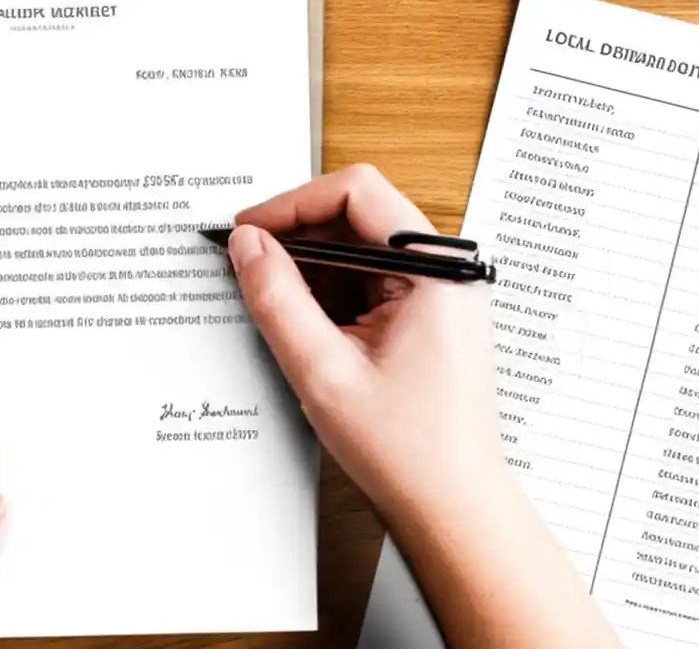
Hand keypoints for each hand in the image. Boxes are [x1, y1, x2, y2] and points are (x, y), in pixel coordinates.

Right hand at [228, 164, 505, 518]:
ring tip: (274, 307)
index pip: (356, 191)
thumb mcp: (323, 371)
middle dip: (296, 236)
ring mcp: (440, 291)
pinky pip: (369, 278)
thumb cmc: (407, 450)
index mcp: (435, 271)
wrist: (452, 506)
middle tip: (246, 266)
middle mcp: (446, 271)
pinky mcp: (428, 313)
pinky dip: (329, 291)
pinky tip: (303, 325)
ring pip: (359, 247)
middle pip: (357, 214)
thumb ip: (277, 299)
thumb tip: (245, 244)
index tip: (247, 230)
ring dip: (310, 267)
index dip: (292, 203)